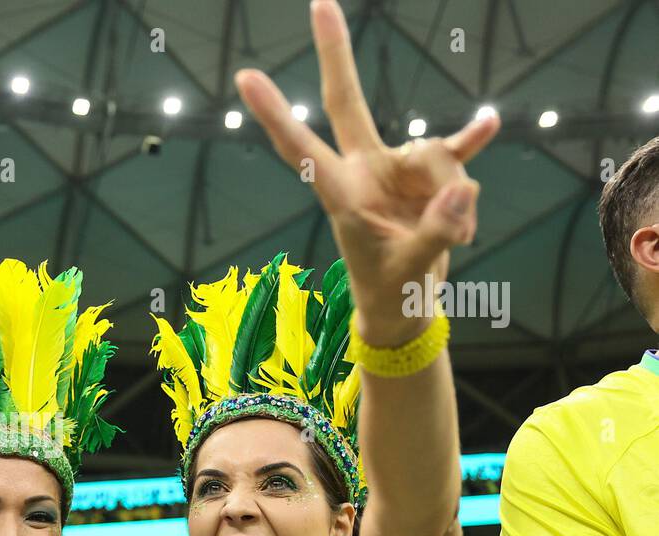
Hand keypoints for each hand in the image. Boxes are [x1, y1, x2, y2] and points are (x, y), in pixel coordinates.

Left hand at [235, 0, 498, 335]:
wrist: (406, 307)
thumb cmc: (390, 291)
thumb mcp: (411, 269)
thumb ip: (437, 231)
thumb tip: (463, 187)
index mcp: (340, 196)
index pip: (301, 149)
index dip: (276, 115)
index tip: (245, 78)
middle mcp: (365, 172)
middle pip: (347, 103)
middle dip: (335, 54)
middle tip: (319, 2)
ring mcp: (399, 170)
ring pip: (435, 155)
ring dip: (454, 197)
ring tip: (452, 238)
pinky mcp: (433, 176)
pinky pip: (457, 150)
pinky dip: (471, 140)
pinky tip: (488, 123)